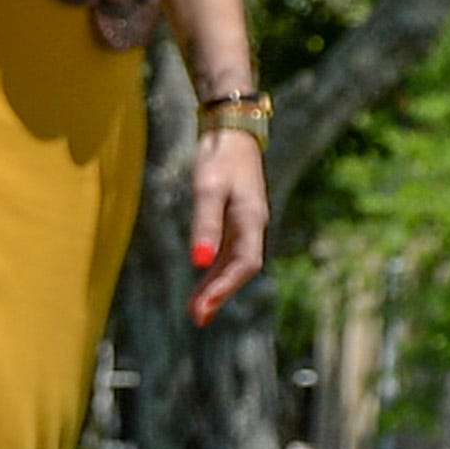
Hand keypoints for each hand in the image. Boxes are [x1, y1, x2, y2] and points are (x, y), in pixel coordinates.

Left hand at [186, 128, 267, 326]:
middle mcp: (254, 225)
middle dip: (219, 294)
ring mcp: (246, 223)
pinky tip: (202, 281)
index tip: (203, 308)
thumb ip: (205, 223)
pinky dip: (215, 269)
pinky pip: (228, 252)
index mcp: (252, 219)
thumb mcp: (208, 188)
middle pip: (240, 269)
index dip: (224, 288)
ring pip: (234, 263)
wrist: (231, 130)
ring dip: (216, 285)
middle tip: (197, 318)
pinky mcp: (236, 218)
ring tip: (196, 310)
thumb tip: (198, 261)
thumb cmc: (220, 156)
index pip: (243, 264)